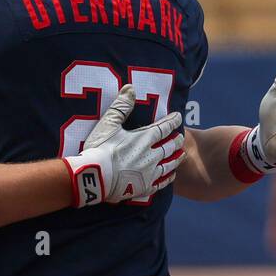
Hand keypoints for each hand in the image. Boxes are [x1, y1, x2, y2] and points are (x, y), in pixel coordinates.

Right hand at [63, 85, 184, 205]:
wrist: (95, 177)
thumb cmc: (99, 149)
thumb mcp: (108, 124)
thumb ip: (121, 106)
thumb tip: (130, 88)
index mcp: (143, 139)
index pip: (164, 127)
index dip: (172, 121)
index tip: (179, 117)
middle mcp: (150, 155)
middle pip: (169, 146)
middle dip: (176, 140)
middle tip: (181, 137)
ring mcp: (149, 173)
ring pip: (168, 165)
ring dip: (176, 159)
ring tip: (181, 155)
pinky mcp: (144, 187)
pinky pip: (161, 183)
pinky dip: (168, 178)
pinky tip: (171, 176)